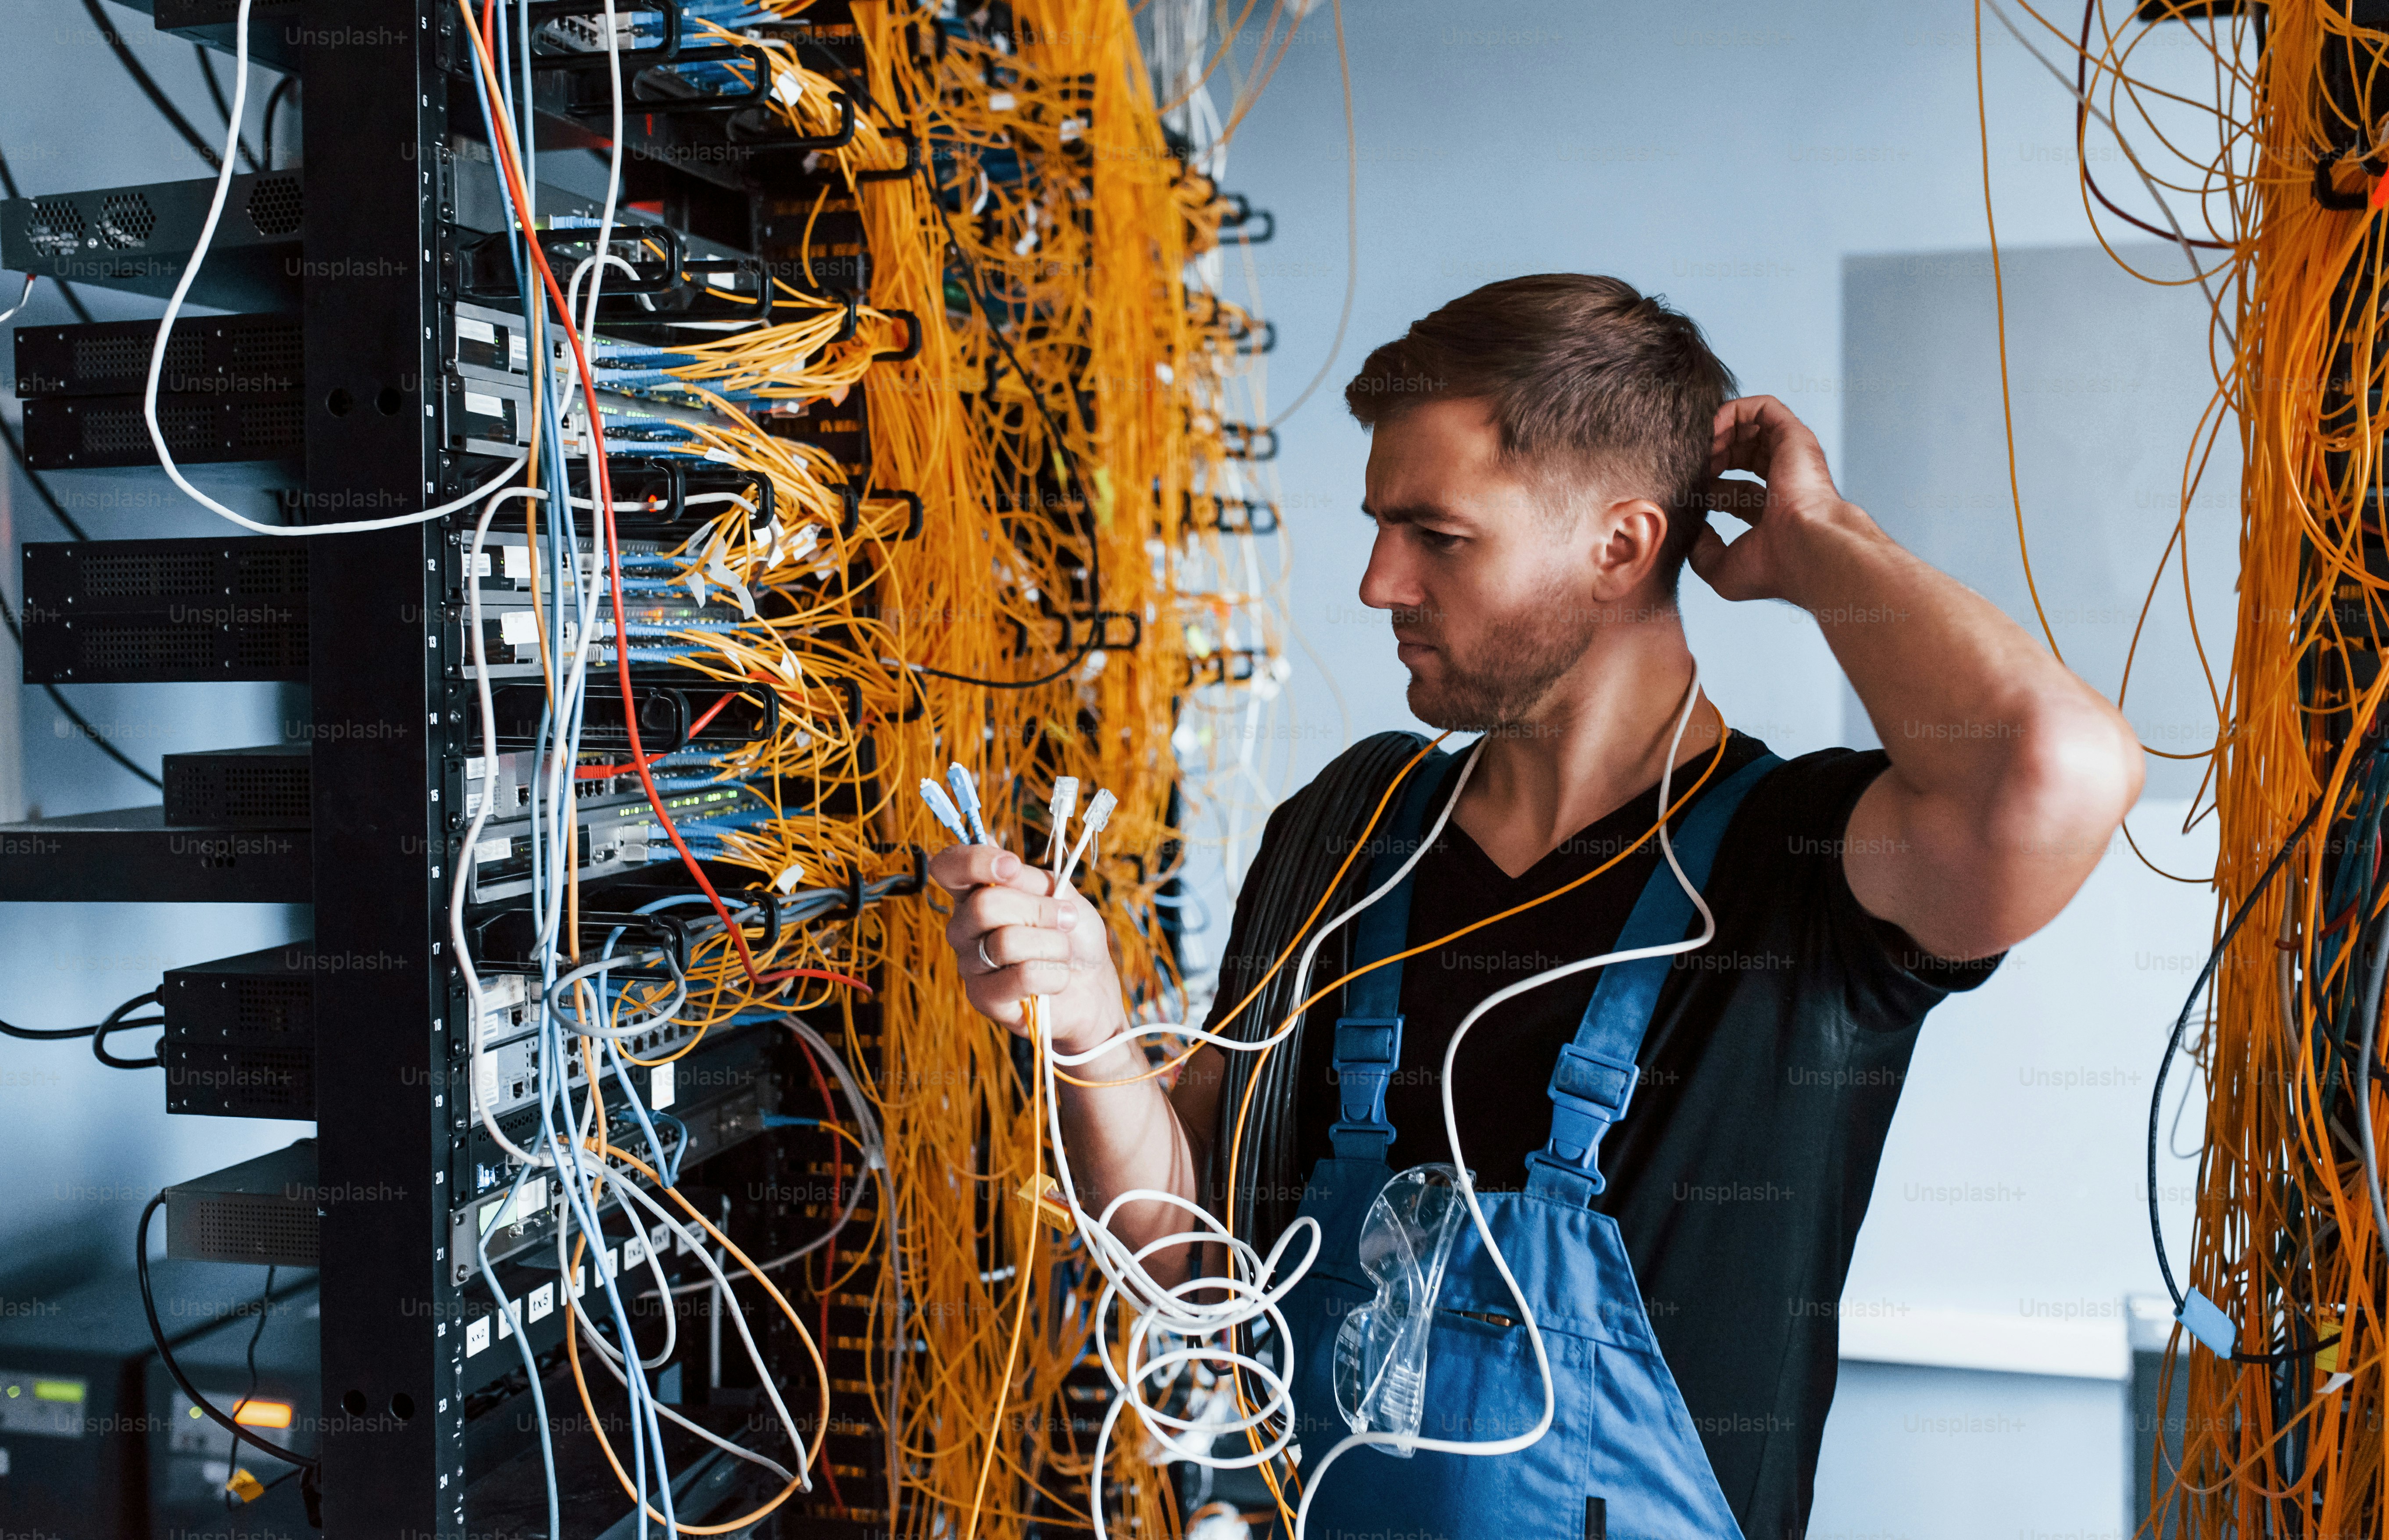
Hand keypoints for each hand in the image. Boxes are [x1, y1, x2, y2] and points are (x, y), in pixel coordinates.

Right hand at [929, 843, 1124, 1054]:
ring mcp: (969, 964)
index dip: (974, 861)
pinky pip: (1022, 976)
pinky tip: (1056, 977)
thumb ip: (1027, 877)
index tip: (1012, 866)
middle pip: (984, 905)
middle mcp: (963, 927)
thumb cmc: (1071, 935)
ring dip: (1053, 944)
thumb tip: (997, 854)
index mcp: (976, 893)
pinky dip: (1054, 974)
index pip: (949, 868)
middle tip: (1067, 918)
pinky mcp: (983, 998)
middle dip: (1038, 910)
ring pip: (1006, 942)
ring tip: (1063, 952)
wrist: (1091, 984)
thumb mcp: (1060, 893)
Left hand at [1688, 394, 1873, 603]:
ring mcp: (1790, 459)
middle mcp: (1783, 483)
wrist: (1805, 551)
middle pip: (1740, 457)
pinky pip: (1762, 407)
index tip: (1683, 491)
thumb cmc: (1771, 567)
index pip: (1734, 491)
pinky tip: (1710, 429)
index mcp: (1771, 514)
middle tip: (1686, 465)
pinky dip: (1732, 411)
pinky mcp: (1794, 436)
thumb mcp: (1720, 567)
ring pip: (1751, 429)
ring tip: (1696, 446)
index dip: (1704, 486)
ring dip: (1717, 432)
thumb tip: (1688, 528)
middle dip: (1709, 456)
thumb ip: (1699, 549)